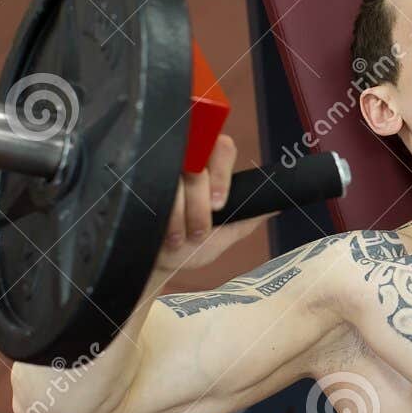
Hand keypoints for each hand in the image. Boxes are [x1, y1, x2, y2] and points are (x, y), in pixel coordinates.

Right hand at [154, 133, 271, 274]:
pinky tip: (159, 230)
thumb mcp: (226, 232)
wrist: (153, 265)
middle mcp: (183, 161)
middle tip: (198, 228)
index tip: (219, 205)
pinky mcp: (132, 178)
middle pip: (196, 162)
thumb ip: (250, 215)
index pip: (222, 147)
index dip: (221, 174)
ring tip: (177, 238)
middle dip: (198, 200)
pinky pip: (144, 183)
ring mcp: (155, 167)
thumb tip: (279, 203)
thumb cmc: (188, 247)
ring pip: (171, 174)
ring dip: (178, 213)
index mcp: (209, 167)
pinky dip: (157, 212)